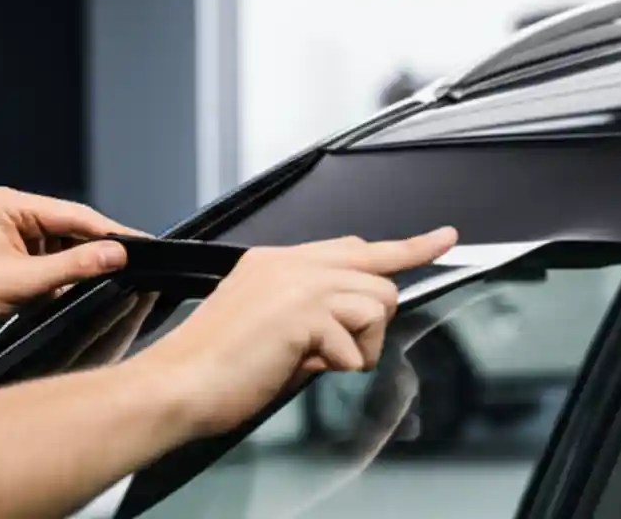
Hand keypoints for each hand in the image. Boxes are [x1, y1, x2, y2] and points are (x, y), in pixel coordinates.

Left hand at [0, 187, 142, 361]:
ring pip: (70, 250)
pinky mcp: (21, 260)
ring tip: (111, 284)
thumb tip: (118, 254)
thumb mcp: (19, 282)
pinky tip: (84, 291)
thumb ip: (72, 267)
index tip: (143, 245)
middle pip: (76, 231)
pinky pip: (59, 266)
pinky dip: (71, 281)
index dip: (111, 232)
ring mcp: (19, 238)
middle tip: (136, 269)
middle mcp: (17, 215)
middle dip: (99, 252)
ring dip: (84, 269)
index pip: (75, 215)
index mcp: (11, 205)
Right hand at [130, 228, 457, 437]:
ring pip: (377, 306)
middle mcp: (293, 263)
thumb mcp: (273, 327)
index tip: (444, 237)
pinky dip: (335, 366)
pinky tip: (295, 365)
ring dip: (355, 346)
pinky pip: (356, 345)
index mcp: (279, 262)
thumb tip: (351, 328)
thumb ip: (315, 313)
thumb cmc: (215, 367)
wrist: (176, 384)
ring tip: (308, 360)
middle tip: (333, 349)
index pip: (357, 246)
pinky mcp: (306, 311)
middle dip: (369, 321)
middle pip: (378, 277)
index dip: (408, 246)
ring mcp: (301, 282)